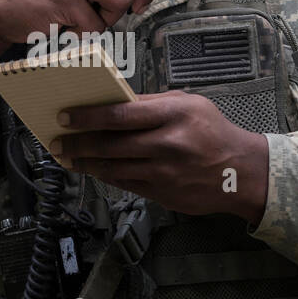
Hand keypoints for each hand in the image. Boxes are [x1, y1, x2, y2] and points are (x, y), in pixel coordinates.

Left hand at [49, 91, 269, 222]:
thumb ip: (150, 104)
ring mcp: (164, 173)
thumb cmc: (212, 131)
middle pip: (110, 145)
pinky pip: (125, 184)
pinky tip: (92, 169)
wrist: (241, 172)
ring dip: (85, 163)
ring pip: (112, 168)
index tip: (65, 116)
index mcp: (173, 115)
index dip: (87, 117)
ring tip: (67, 157)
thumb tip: (111, 103)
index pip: (120, 115)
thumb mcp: (188, 104)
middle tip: (56, 142)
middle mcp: (167, 145)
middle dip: (77, 143)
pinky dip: (105, 176)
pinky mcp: (163, 194)